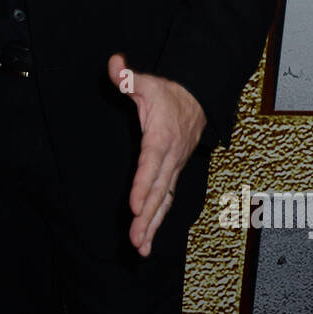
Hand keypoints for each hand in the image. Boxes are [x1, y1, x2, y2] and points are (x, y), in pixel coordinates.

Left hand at [108, 52, 206, 257]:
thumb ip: (128, 77)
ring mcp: (173, 169)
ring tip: (140, 248)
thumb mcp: (147, 82)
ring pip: (164, 201)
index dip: (142, 185)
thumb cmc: (169, 94)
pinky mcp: (173, 174)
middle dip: (147, 217)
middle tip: (135, 240)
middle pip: (158, 191)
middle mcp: (170, 158)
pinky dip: (158, 220)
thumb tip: (114, 65)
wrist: (198, 99)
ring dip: (152, 226)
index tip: (133, 206)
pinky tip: (147, 239)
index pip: (151, 165)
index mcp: (161, 138)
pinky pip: (166, 200)